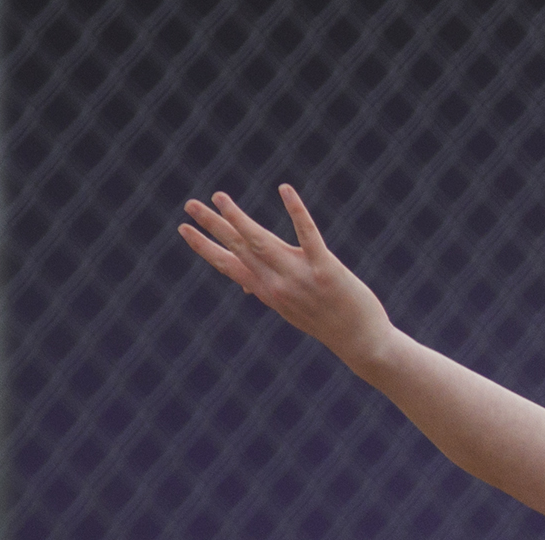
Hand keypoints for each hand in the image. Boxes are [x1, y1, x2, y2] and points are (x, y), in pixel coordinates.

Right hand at [180, 185, 396, 370]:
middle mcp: (277, 285)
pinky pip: (308, 235)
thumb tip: (247, 285)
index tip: (183, 229)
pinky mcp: (326, 269)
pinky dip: (296, 211)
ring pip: (262, 241)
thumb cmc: (329, 323)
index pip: (228, 266)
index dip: (205, 247)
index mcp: (268, 292)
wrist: (361, 344)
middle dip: (212, 226)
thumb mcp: (292, 310)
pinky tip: (285, 190)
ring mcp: (300, 276)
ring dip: (238, 218)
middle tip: (189, 204)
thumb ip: (270, 292)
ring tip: (219, 197)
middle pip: (239, 249)